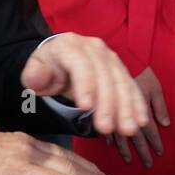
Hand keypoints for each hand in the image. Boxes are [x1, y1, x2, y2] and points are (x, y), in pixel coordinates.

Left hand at [21, 33, 148, 136]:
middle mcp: (94, 48)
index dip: (85, 84)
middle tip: (106, 127)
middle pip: (105, 75)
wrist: (59, 60)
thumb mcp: (33, 72)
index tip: (85, 107)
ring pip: (122, 82)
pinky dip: (137, 104)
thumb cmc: (46, 69)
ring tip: (128, 129)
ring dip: (127, 107)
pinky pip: (131, 86)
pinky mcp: (120, 69)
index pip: (80, 64)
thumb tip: (38, 77)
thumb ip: (34, 76)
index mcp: (70, 45)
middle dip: (108, 103)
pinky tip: (141, 120)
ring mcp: (110, 57)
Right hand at [109, 66, 168, 168]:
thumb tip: (166, 124)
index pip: (150, 128)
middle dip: (142, 150)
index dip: (155, 141)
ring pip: (119, 134)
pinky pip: (103, 125)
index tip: (160, 153)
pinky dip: (108, 136)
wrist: (115, 57)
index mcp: (142, 106)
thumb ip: (160, 105)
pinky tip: (110, 144)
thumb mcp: (154, 85)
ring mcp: (113, 109)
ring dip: (125, 148)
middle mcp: (127, 111)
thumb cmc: (140, 70)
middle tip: (148, 165)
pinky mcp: (100, 106)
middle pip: (136, 135)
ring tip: (130, 160)